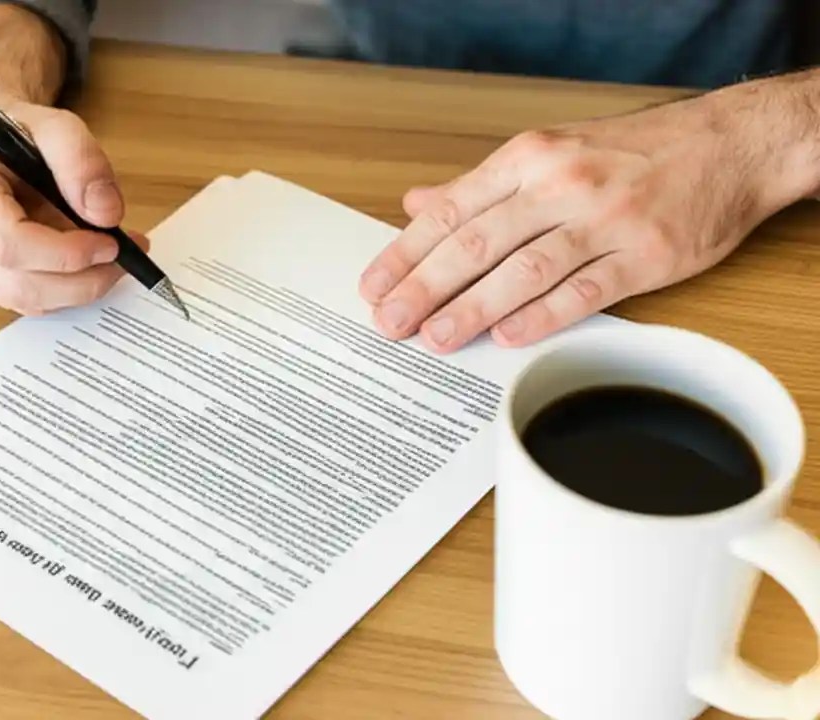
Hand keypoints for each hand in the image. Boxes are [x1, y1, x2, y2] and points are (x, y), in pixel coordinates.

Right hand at [0, 101, 147, 314]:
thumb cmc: (21, 134)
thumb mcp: (57, 127)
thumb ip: (83, 161)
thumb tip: (106, 214)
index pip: (8, 243)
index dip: (63, 254)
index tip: (109, 244)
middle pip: (17, 282)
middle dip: (80, 280)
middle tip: (123, 260)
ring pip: (23, 299)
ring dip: (77, 289)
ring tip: (111, 260)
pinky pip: (24, 302)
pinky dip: (63, 292)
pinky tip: (86, 267)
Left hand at [358, 81, 808, 351]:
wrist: (729, 144)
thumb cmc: (632, 151)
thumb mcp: (548, 152)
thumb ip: (479, 186)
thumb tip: (418, 205)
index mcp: (528, 159)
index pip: (450, 210)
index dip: (406, 252)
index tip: (374, 286)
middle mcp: (561, 185)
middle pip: (476, 242)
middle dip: (424, 287)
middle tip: (390, 322)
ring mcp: (605, 220)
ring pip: (524, 270)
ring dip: (473, 309)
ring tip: (434, 338)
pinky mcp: (647, 255)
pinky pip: (584, 291)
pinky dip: (543, 316)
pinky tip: (508, 338)